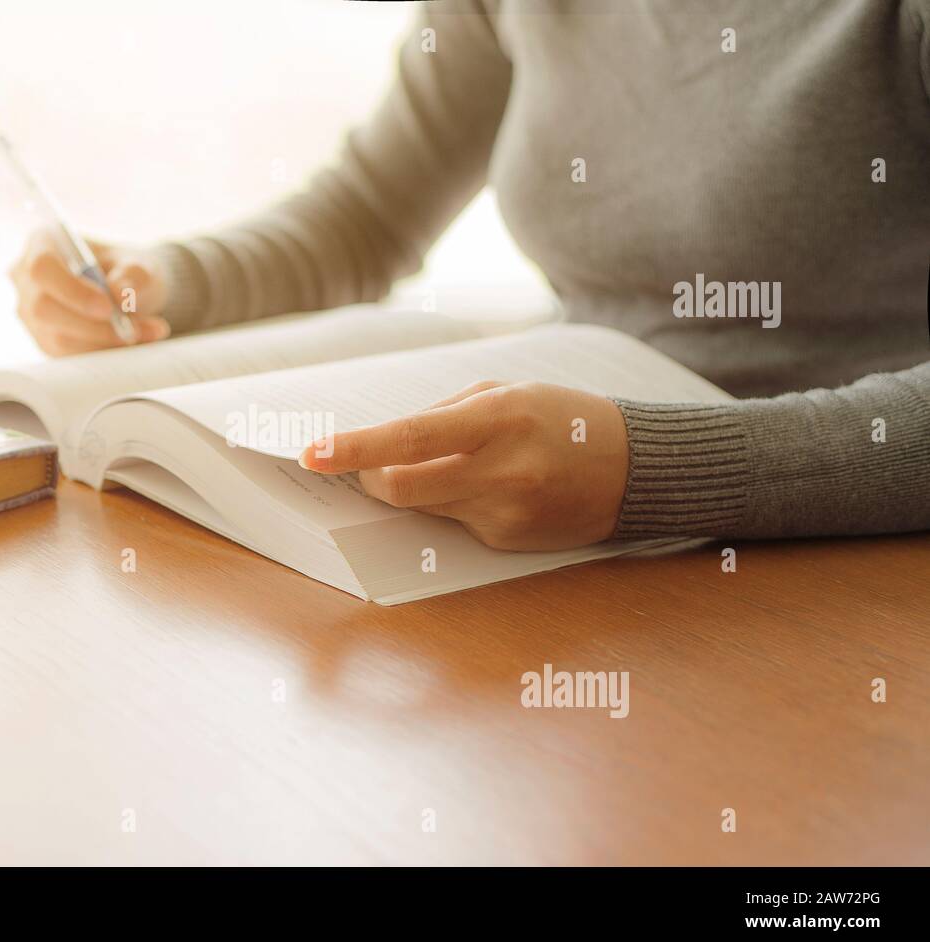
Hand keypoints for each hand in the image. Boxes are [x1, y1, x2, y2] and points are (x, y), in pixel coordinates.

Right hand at [10, 229, 170, 355]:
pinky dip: (102, 353)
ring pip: (56, 338)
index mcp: (42, 244)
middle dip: (91, 325)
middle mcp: (26, 279)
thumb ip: (133, 273)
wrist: (127, 292)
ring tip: (146, 334)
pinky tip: (131, 345)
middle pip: (43, 309)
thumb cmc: (126, 269)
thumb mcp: (139, 263)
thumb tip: (119, 293)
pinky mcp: (44, 341)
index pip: (42, 269)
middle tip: (133, 330)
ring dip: (103, 342)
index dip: (72, 291)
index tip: (108, 307)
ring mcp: (30, 313)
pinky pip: (67, 356)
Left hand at [298, 381, 629, 550]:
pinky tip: (496, 488)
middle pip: (399, 488)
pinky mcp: (507, 541)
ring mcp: (504, 514)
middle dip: (370, 477)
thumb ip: (443, 413)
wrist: (635, 469)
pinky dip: (455, 503)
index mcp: (498, 420)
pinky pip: (455, 523)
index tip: (313, 453)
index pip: (409, 439)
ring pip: (423, 508)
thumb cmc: (564, 418)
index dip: (355, 449)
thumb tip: (384, 441)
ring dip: (415, 487)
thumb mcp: (508, 392)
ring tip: (457, 464)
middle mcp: (500, 472)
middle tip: (367, 464)